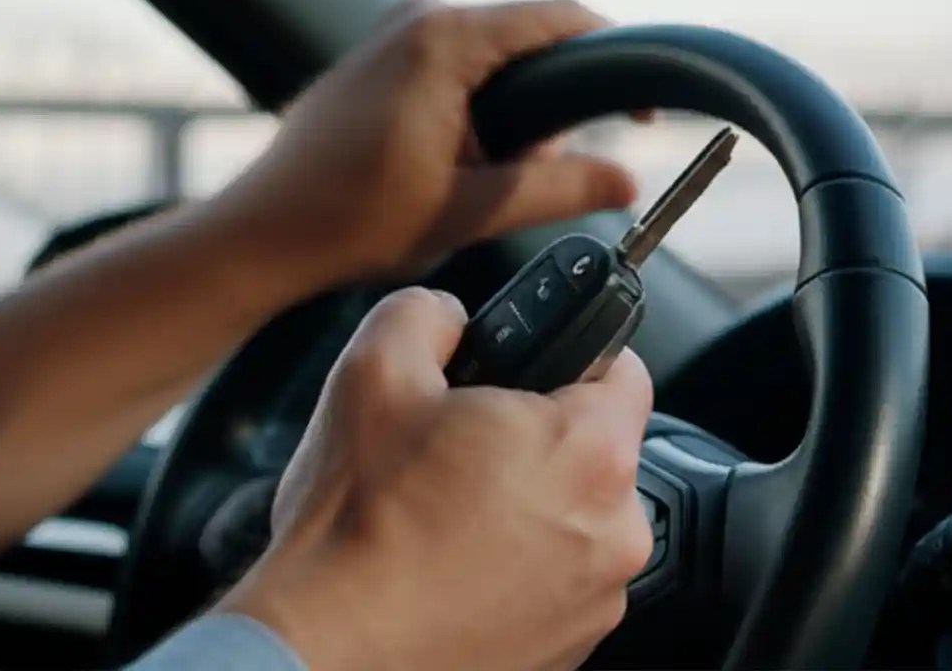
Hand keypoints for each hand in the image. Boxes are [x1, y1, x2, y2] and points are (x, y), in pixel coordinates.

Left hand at [216, 0, 636, 291]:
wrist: (265, 233)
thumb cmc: (351, 221)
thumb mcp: (470, 211)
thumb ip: (556, 188)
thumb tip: (626, 181)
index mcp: (446, 40)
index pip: (563, 20)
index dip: (615, 62)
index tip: (640, 112)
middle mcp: (421, 18)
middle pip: (531, 41)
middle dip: (550, 110)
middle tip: (526, 175)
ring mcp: (397, 33)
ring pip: (497, 60)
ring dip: (512, 119)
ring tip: (473, 181)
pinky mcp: (384, 57)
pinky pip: (459, 67)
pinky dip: (479, 113)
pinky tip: (451, 167)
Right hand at [219, 287, 654, 670]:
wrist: (327, 655)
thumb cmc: (357, 529)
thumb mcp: (374, 371)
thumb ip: (429, 314)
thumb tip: (449, 317)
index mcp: (589, 449)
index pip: (624, 367)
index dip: (574, 353)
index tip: (535, 367)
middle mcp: (615, 530)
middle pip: (596, 451)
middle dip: (537, 439)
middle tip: (463, 447)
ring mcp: (596, 599)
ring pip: (575, 520)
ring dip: (528, 508)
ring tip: (446, 516)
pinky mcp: (570, 649)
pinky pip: (557, 581)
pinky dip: (517, 569)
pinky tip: (452, 568)